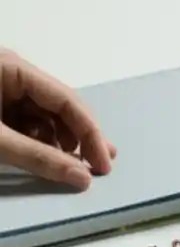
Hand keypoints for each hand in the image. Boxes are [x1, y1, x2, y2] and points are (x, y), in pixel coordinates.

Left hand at [0, 49, 115, 190]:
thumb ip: (37, 158)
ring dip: (57, 142)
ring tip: (69, 164)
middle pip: (58, 106)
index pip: (67, 101)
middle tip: (98, 165)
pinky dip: (36, 140)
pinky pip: (25, 120)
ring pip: (43, 115)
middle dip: (78, 137)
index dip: (89, 134)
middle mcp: (12, 73)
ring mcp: (1, 87)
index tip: (102, 165)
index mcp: (13, 69)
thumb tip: (81, 178)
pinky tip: (44, 155)